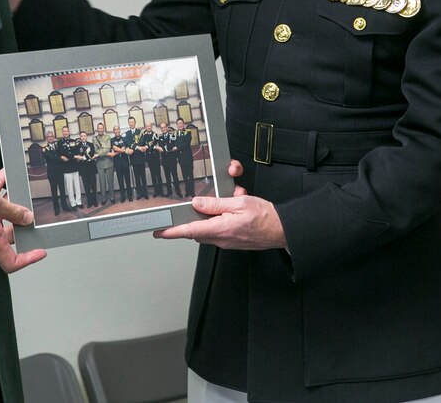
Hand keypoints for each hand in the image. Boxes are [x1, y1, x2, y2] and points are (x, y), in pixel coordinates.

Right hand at [0, 169, 45, 272]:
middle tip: (27, 207)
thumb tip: (26, 218)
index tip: (39, 252)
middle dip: (19, 218)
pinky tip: (1, 178)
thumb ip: (12, 211)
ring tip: (14, 185)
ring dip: (7, 201)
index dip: (27, 259)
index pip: (11, 261)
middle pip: (8, 233)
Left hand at [154, 160, 286, 248]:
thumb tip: (196, 204)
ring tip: (229, 199)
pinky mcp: (232, 240)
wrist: (283, 229)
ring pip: (208, 226)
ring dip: (212, 214)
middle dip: (194, 217)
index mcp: (220, 229)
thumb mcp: (239, 203)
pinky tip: (233, 205)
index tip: (158, 232)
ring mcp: (227, 240)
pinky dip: (222, 216)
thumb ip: (215, 203)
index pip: (189, 231)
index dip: (171, 232)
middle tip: (193, 206)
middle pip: (197, 228)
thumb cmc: (265, 217)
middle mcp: (221, 238)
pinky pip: (219, 228)